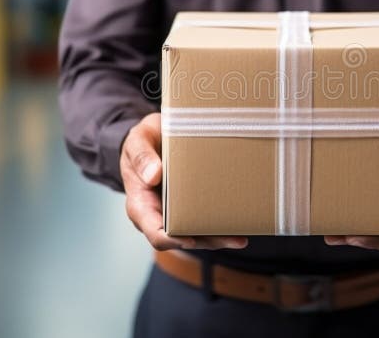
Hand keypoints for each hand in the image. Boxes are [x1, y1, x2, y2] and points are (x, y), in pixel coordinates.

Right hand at [121, 112, 248, 250]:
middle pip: (182, 238)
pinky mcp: (189, 205)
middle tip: (233, 240)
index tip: (192, 239)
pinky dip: (219, 223)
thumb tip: (153, 176)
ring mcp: (174, 212)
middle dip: (207, 241)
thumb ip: (141, 156)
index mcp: (142, 205)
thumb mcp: (138, 141)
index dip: (174, 240)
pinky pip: (203, 219)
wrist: (152, 136)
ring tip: (241, 238)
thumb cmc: (142, 141)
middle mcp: (158, 215)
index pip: (156, 233)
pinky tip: (238, 224)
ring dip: (218, 238)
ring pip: (197, 234)